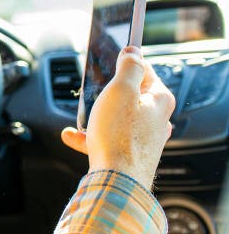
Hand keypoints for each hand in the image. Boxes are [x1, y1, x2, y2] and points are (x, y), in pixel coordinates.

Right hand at [60, 46, 174, 188]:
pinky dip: (92, 135)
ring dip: (98, 114)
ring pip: (119, 116)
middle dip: (109, 92)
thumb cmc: (119, 136)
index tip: (111, 58)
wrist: (117, 181)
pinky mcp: (131, 153)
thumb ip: (129, 67)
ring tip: (84, 116)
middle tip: (95, 90)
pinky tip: (74, 135)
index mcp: (159, 100)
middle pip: (131, 94)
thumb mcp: (121, 90)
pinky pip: (110, 137)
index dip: (126, 61)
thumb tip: (133, 52)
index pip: (145, 69)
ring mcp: (144, 138)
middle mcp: (156, 119)